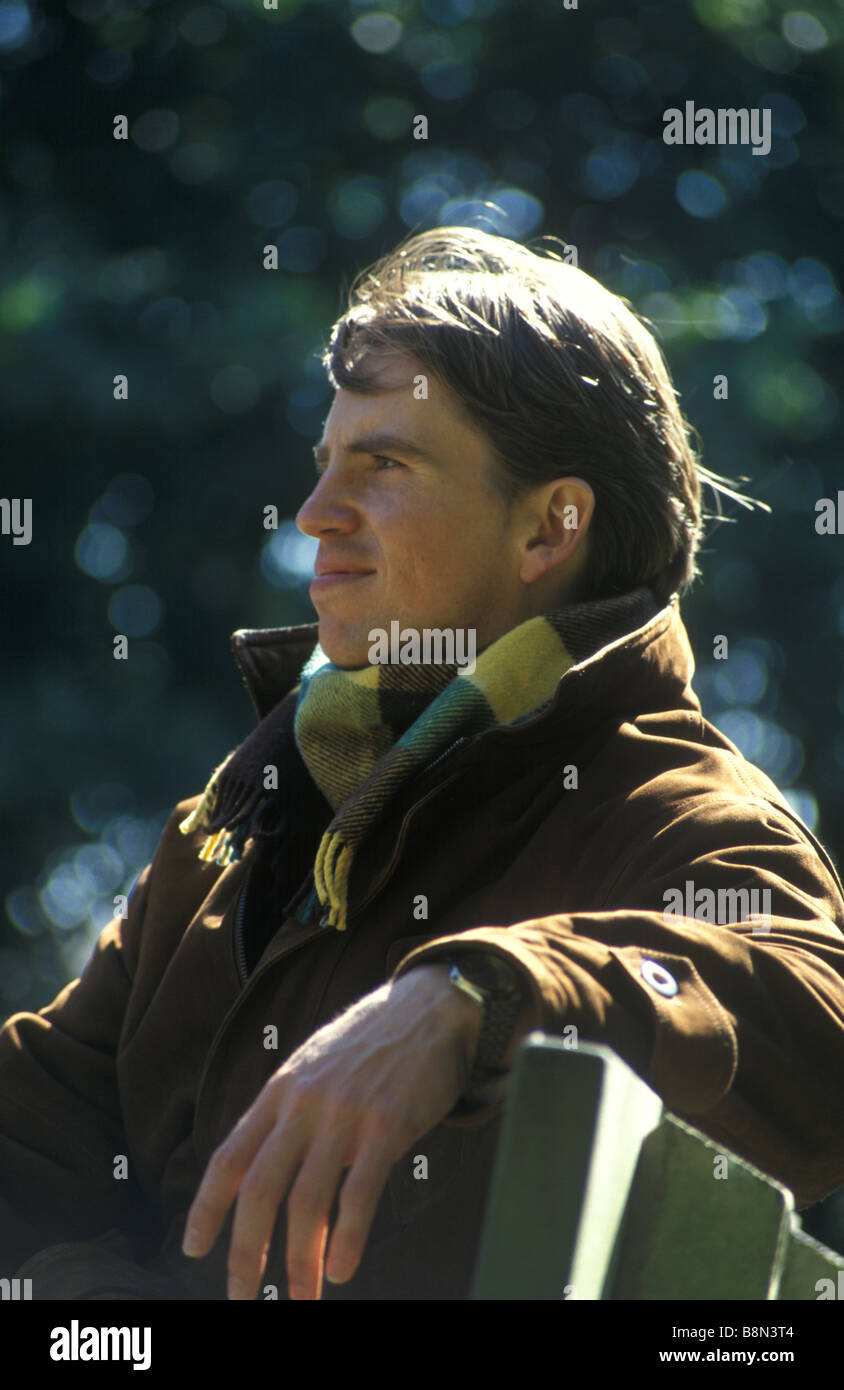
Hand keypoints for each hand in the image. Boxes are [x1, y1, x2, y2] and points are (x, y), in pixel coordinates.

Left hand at [181, 963, 481, 1300]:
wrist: (431, 1006)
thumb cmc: (371, 1044)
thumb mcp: (314, 1068)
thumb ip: (289, 1114)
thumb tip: (269, 1171)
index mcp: (280, 1091)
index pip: (228, 1157)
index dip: (205, 1207)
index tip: (193, 1249)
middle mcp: (303, 1103)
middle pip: (258, 1189)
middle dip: (245, 1253)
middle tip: (240, 1296)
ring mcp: (344, 1113)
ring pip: (307, 1202)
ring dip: (300, 1262)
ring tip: (302, 1299)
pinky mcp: (388, 1124)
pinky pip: (360, 1192)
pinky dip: (349, 1238)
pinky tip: (344, 1269)